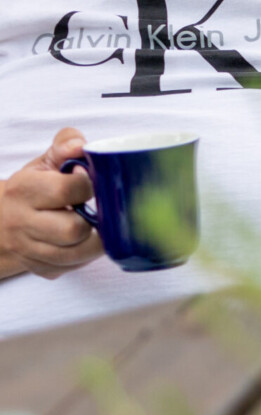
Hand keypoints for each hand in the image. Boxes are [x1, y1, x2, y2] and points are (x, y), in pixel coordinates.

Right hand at [0, 129, 104, 278]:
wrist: (0, 223)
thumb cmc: (32, 189)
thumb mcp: (44, 163)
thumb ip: (64, 146)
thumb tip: (80, 145)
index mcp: (23, 190)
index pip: (66, 190)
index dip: (88, 185)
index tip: (91, 182)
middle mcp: (22, 222)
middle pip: (72, 230)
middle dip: (92, 220)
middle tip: (96, 210)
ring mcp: (29, 250)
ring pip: (76, 254)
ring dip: (95, 240)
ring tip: (96, 226)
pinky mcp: (40, 268)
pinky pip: (73, 267)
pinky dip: (86, 255)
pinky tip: (84, 241)